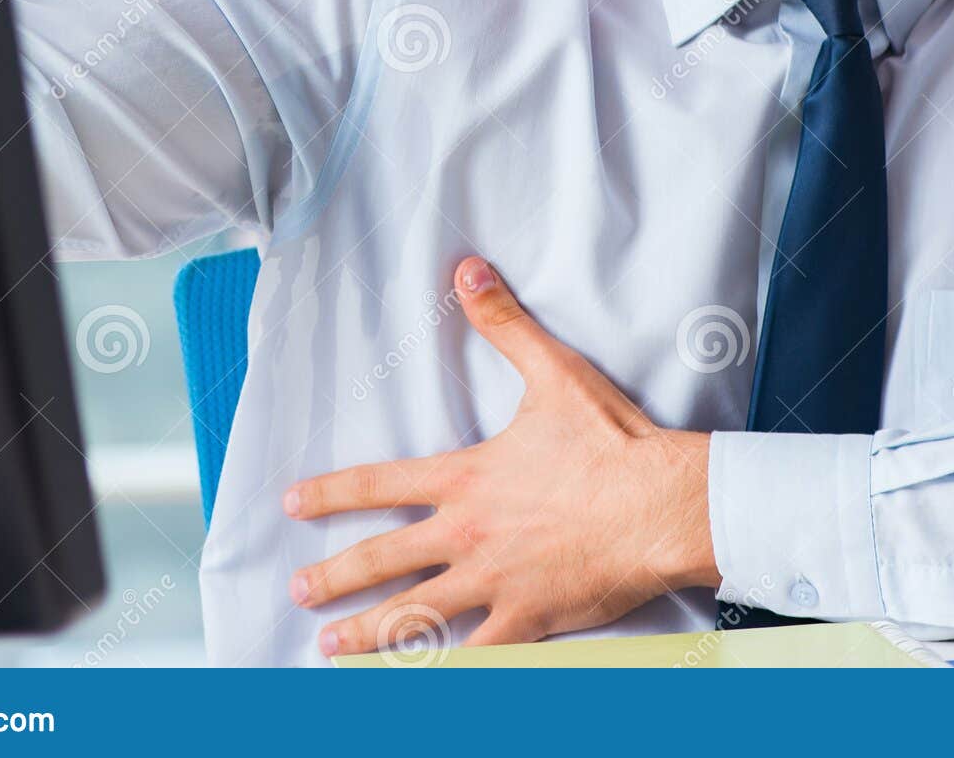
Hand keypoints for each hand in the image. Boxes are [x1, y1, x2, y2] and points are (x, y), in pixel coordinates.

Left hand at [283, 257, 719, 656]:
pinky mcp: (527, 620)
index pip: (380, 485)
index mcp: (467, 478)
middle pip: (382, 560)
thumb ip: (504, 323)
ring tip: (330, 648)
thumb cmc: (611, 440)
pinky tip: (415, 684)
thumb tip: (467, 270)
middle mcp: (467, 534)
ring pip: (414, 616)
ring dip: (366, 634)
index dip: (331, 493)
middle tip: (297, 590)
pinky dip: (443, 671)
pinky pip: (475, 655)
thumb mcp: (554, 371)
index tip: (293, 503)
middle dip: (333, 578)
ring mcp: (493, 583)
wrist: (660, 504)